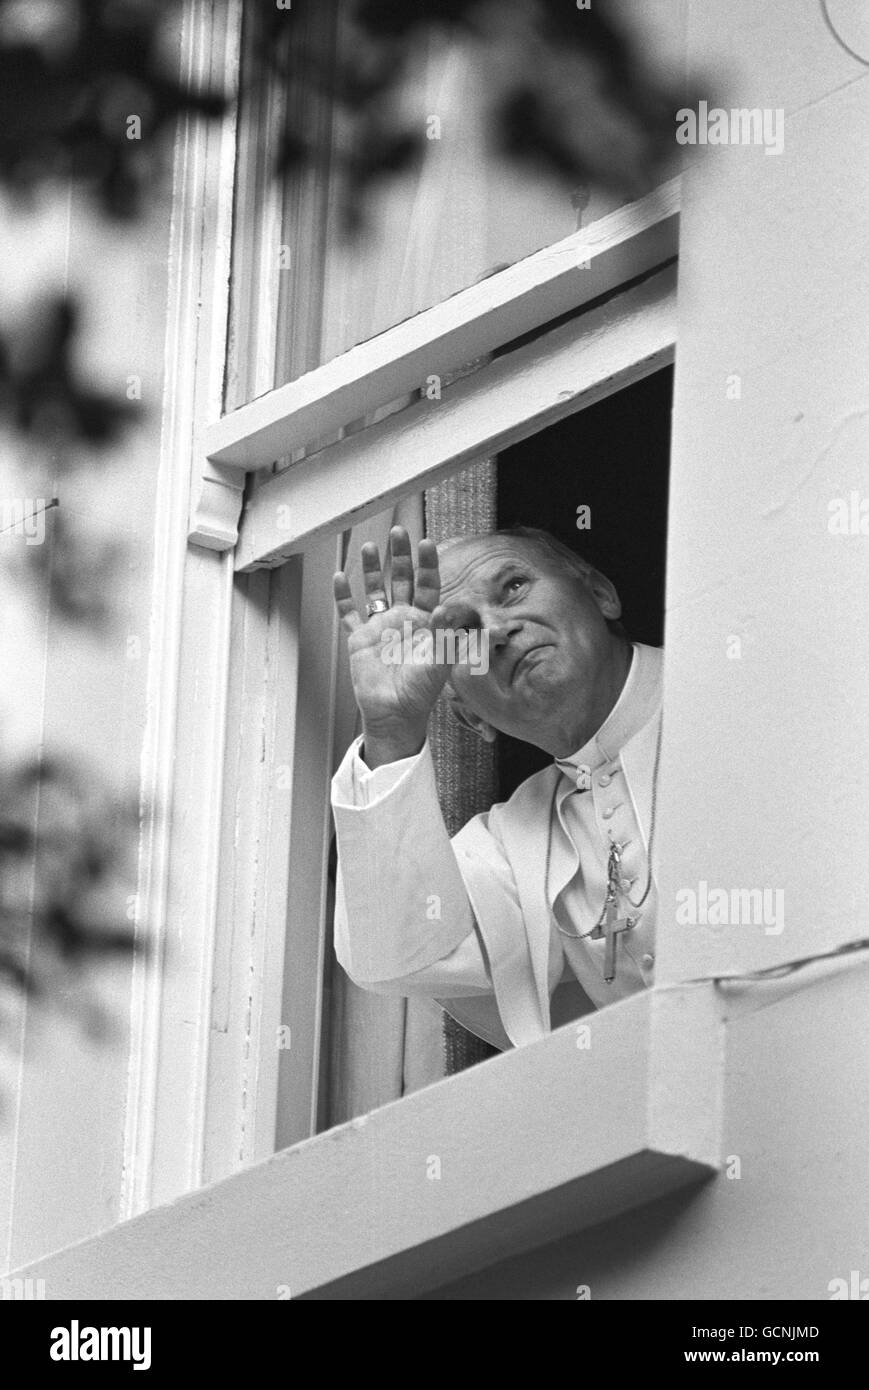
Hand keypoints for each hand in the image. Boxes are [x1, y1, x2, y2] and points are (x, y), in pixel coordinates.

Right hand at [333, 527, 476, 767]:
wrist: (396, 714)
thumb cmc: (421, 692)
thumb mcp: (440, 663)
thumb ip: (444, 635)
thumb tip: (444, 609)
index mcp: (426, 622)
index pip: (428, 585)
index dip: (428, 564)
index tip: (427, 543)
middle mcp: (404, 619)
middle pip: (402, 580)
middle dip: (401, 556)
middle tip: (399, 533)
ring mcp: (381, 627)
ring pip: (375, 590)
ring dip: (372, 569)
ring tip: (370, 547)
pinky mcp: (360, 639)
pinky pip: (350, 613)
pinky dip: (343, 597)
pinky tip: (339, 577)